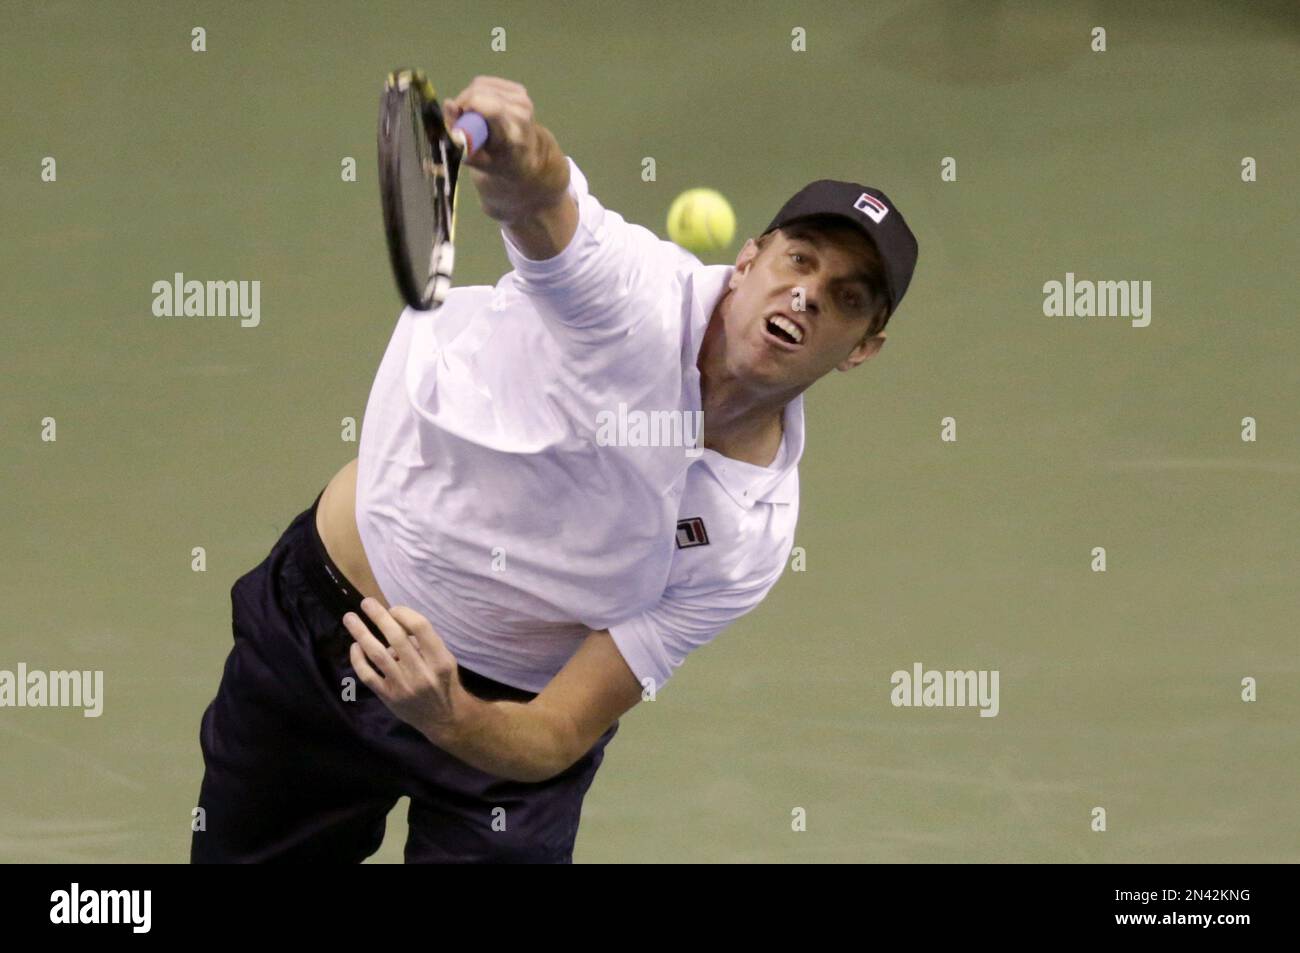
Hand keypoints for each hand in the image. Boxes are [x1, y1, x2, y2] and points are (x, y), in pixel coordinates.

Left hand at [344, 598, 463, 741]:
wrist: (443, 718)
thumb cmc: (444, 682)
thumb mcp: (445, 659)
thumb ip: (425, 643)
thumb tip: (396, 623)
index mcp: (440, 660)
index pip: (421, 627)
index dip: (404, 613)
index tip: (393, 609)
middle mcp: (422, 673)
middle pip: (396, 637)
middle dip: (379, 616)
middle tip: (366, 602)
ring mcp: (403, 686)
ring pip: (377, 654)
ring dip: (361, 633)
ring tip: (350, 618)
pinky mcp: (388, 698)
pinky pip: (368, 675)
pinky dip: (358, 659)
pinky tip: (354, 646)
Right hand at [442, 75, 568, 222]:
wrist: (528, 158)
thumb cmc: (499, 163)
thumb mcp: (476, 160)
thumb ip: (459, 135)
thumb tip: (448, 103)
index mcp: (512, 134)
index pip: (482, 105)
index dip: (463, 108)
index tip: (457, 122)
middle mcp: (521, 113)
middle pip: (477, 92)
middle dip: (463, 104)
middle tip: (463, 122)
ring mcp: (523, 99)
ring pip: (479, 84)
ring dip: (469, 99)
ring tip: (473, 119)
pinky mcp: (519, 90)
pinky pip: (486, 82)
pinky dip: (478, 93)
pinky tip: (482, 109)